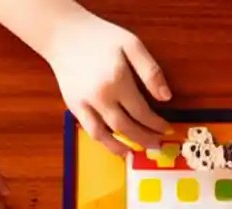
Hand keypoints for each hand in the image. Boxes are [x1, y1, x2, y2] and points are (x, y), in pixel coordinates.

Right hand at [46, 8, 170, 154]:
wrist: (64, 34)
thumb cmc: (100, 37)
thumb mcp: (132, 44)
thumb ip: (150, 71)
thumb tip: (166, 97)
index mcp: (117, 80)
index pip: (141, 112)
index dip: (156, 124)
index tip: (167, 130)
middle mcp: (100, 96)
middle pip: (126, 127)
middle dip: (144, 139)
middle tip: (157, 145)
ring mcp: (84, 103)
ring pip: (105, 135)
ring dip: (123, 147)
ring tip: (136, 151)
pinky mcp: (73, 106)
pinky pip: (90, 130)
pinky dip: (104, 141)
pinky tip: (115, 145)